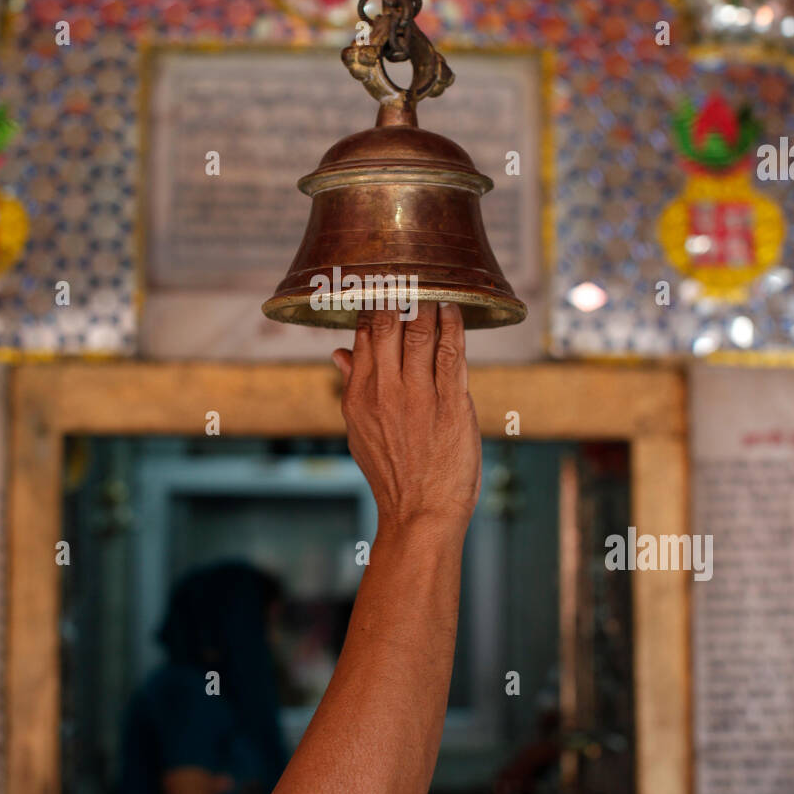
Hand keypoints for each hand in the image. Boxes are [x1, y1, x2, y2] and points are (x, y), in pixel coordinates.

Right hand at [332, 302, 481, 532]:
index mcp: (359, 397)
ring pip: (420, 333)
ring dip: (427, 305)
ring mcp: (419, 396)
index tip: (383, 287)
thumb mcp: (359, 432)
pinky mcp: (452, 404)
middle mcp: (385, 391)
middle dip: (398, 295)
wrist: (419, 515)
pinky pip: (451, 352)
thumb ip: (353, 387)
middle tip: (409, 278)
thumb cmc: (393, 475)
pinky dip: (453, 325)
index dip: (374, 306)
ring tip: (433, 289)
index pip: (363, 336)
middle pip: (388, 325)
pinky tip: (454, 310)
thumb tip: (339, 353)